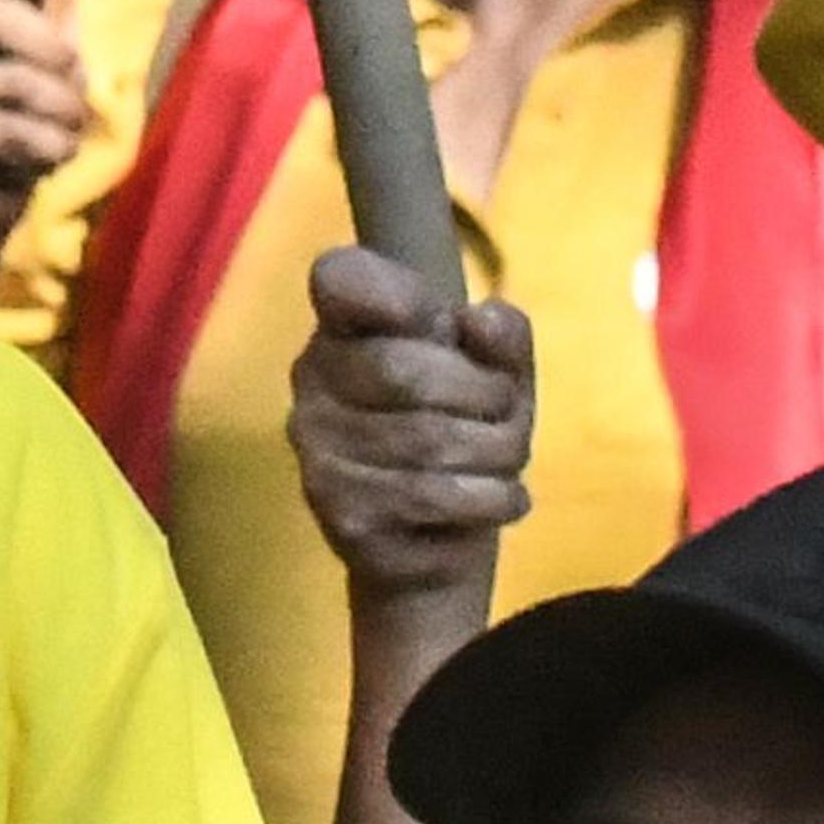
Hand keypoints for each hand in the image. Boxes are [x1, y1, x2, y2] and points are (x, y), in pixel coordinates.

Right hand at [283, 254, 535, 620]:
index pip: (338, 279)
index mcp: (345, 328)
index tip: (436, 318)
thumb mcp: (499, 376)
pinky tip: (500, 498)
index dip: (391, 290)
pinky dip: (490, 499)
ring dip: (497, 454)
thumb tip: (483, 320)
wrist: (436, 544)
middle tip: (509, 416)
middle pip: (403, 369)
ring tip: (507, 464)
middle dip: (485, 396)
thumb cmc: (465, 434)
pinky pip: (432, 498)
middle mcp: (314, 383)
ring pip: (428, 440)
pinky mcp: (343, 516)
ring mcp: (320, 452)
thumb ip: (502, 336)